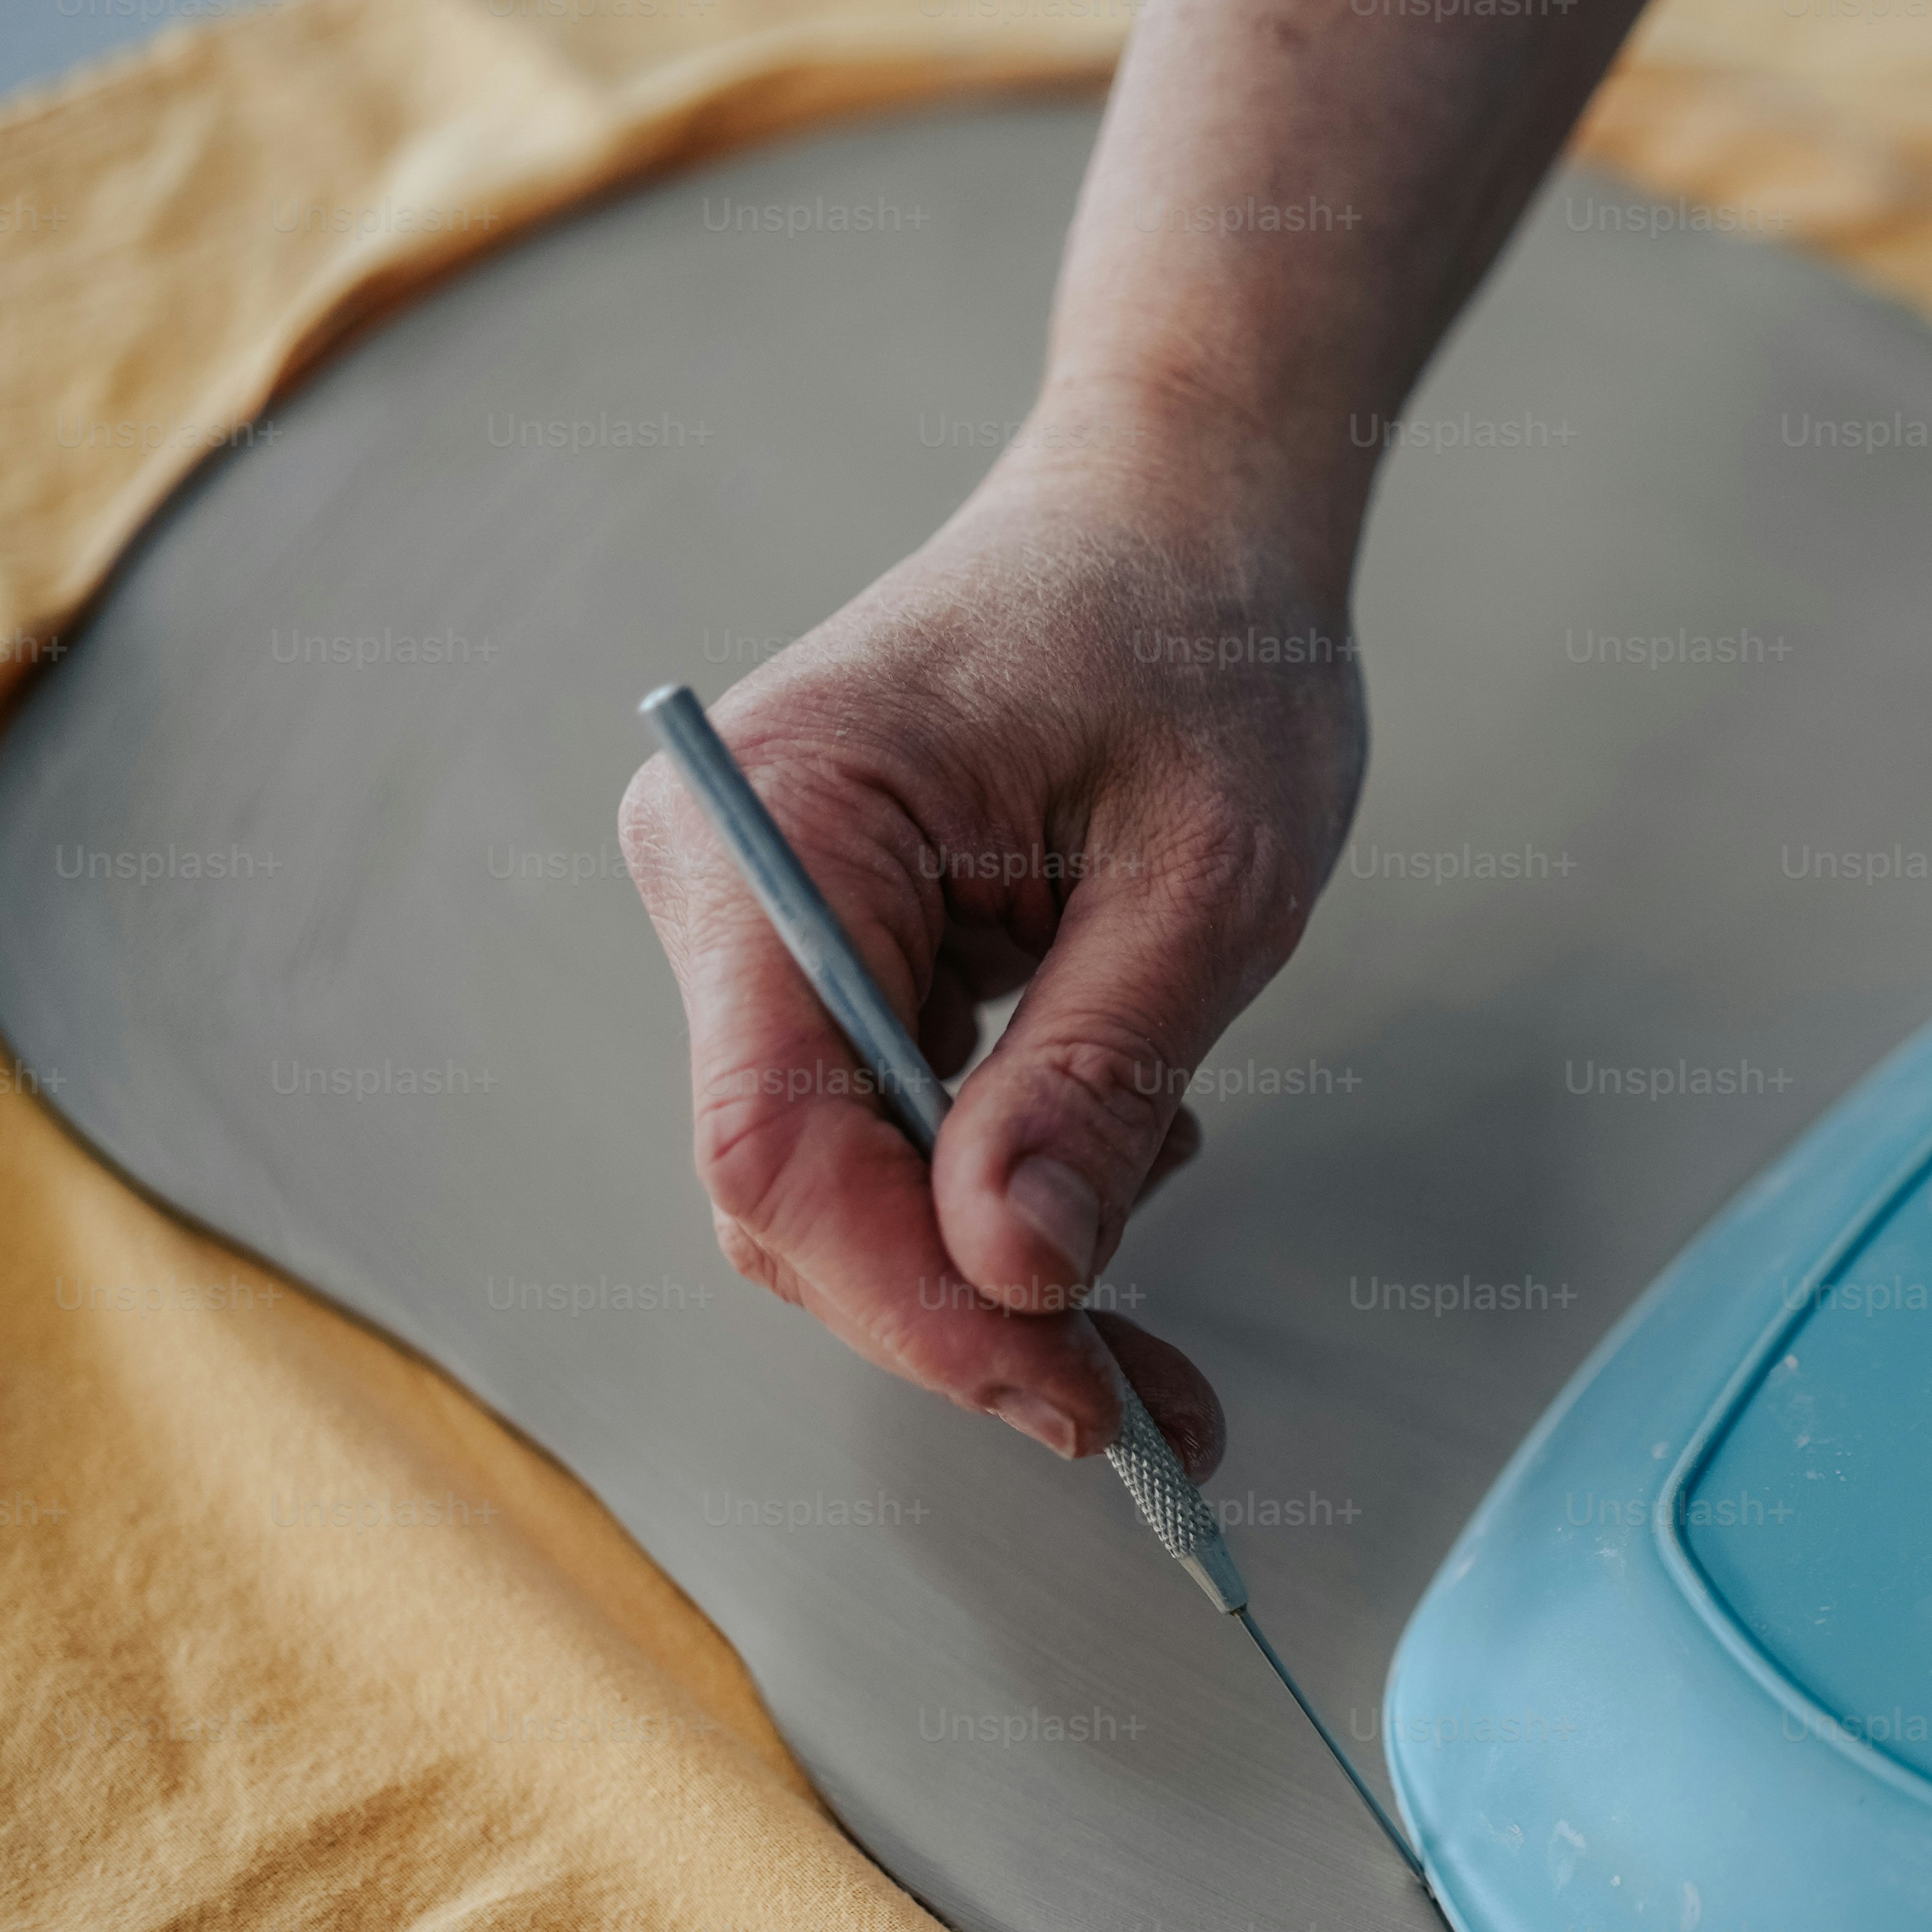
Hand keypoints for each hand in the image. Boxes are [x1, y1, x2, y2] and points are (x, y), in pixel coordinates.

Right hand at [617, 412, 1368, 1472]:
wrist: (1187, 515)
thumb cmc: (1201, 644)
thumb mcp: (1205, 878)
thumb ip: (1097, 1079)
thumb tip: (1014, 1273)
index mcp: (780, 816)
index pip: (781, 1140)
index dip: (915, 1304)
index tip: (1073, 1400)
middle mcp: (726, 876)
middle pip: (795, 1189)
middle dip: (968, 1319)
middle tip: (1152, 1415)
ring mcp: (765, 922)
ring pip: (842, 1184)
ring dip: (994, 1282)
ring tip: (1160, 1356)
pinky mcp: (832, 955)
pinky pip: (886, 1128)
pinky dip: (1001, 1201)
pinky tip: (1123, 1182)